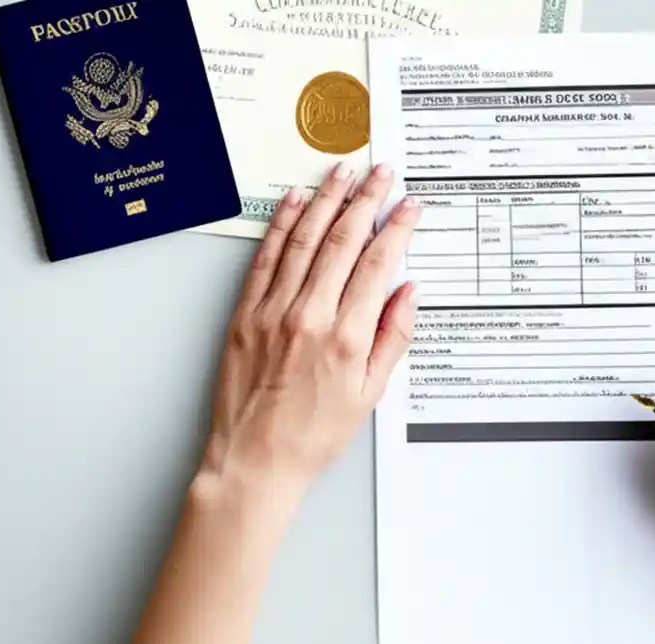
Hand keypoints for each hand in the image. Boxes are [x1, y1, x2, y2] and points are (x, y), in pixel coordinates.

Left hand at [198, 162, 420, 502]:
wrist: (254, 460)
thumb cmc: (312, 435)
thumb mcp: (370, 394)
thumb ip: (393, 338)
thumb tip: (408, 292)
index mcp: (347, 337)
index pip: (379, 265)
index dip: (397, 228)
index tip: (409, 207)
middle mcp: (309, 316)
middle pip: (344, 241)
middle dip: (366, 200)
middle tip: (381, 173)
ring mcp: (273, 311)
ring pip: (305, 240)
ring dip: (326, 199)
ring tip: (342, 172)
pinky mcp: (245, 314)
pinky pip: (266, 258)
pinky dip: (282, 225)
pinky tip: (295, 202)